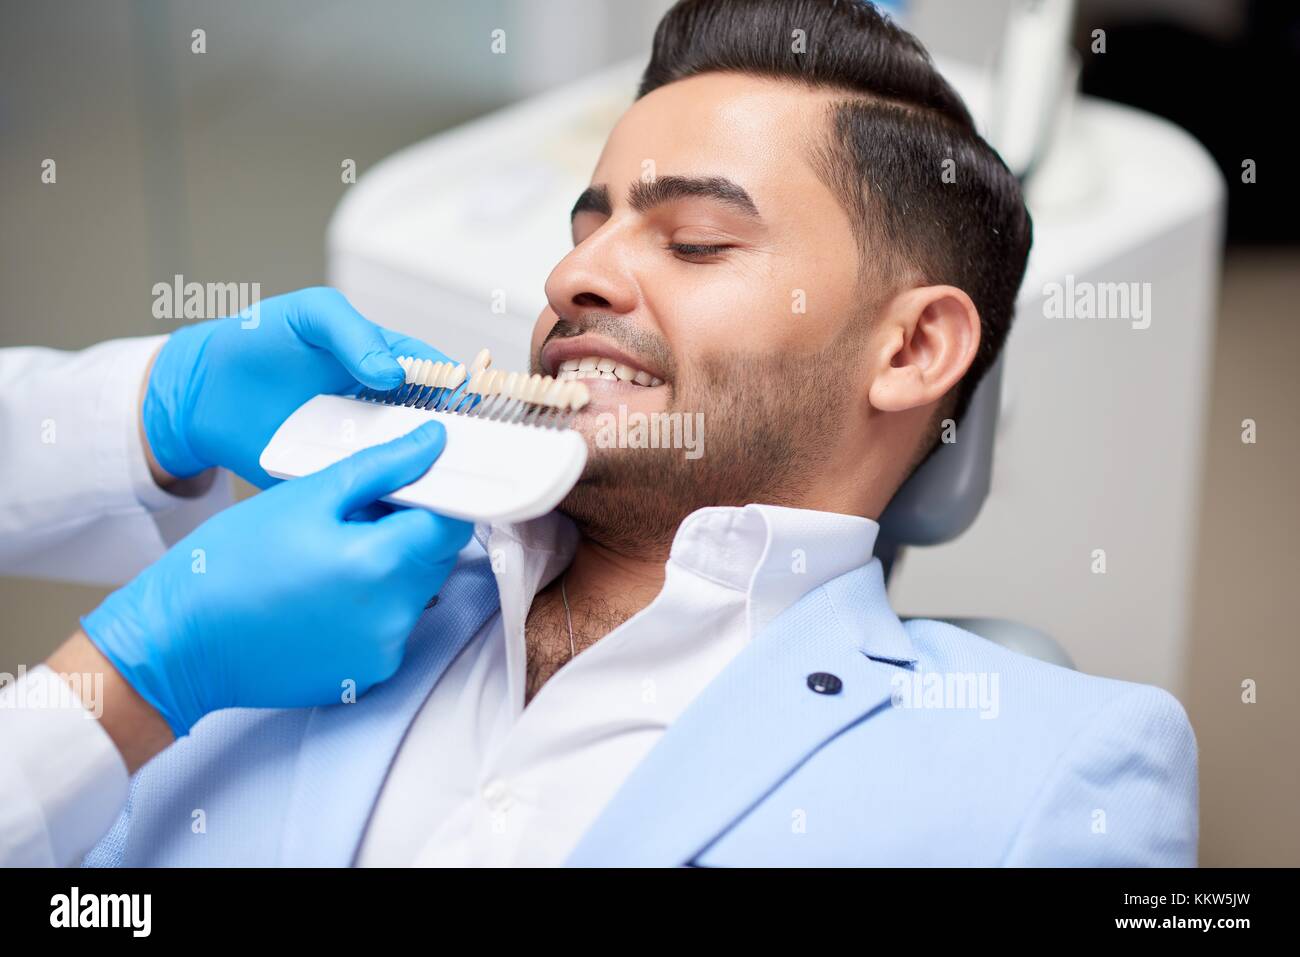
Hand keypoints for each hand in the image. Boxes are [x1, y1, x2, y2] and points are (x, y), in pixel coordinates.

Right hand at [80, 421, 472, 738]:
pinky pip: (391, 626)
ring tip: (329, 558)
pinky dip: (372, 605)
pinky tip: (323, 596)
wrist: (178, 642)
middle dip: (408, 530)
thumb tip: (435, 443)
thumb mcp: (305, 495)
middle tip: (352, 517)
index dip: (435, 497)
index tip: (406, 486)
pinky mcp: (368, 675)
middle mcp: (394, 615)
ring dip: (390, 568)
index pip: (452, 521)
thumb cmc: (229, 562)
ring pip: (416, 591)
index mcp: (382, 563)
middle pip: (436, 557)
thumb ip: (381, 467)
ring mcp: (383, 651)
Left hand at [142, 286, 450, 486]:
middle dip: (458, 445)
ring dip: (429, 479)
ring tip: (446, 493)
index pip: (442, 380)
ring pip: (411, 466)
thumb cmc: (258, 340)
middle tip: (472, 461)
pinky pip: (372, 494)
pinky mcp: (339, 479)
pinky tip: (402, 513)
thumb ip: (354, 334)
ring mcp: (364, 447)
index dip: (465, 395)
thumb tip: (392, 374)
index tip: (479, 413)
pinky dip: (389, 505)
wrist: (202, 393)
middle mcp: (385, 410)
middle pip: (437, 431)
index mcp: (390, 365)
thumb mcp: (310, 316)